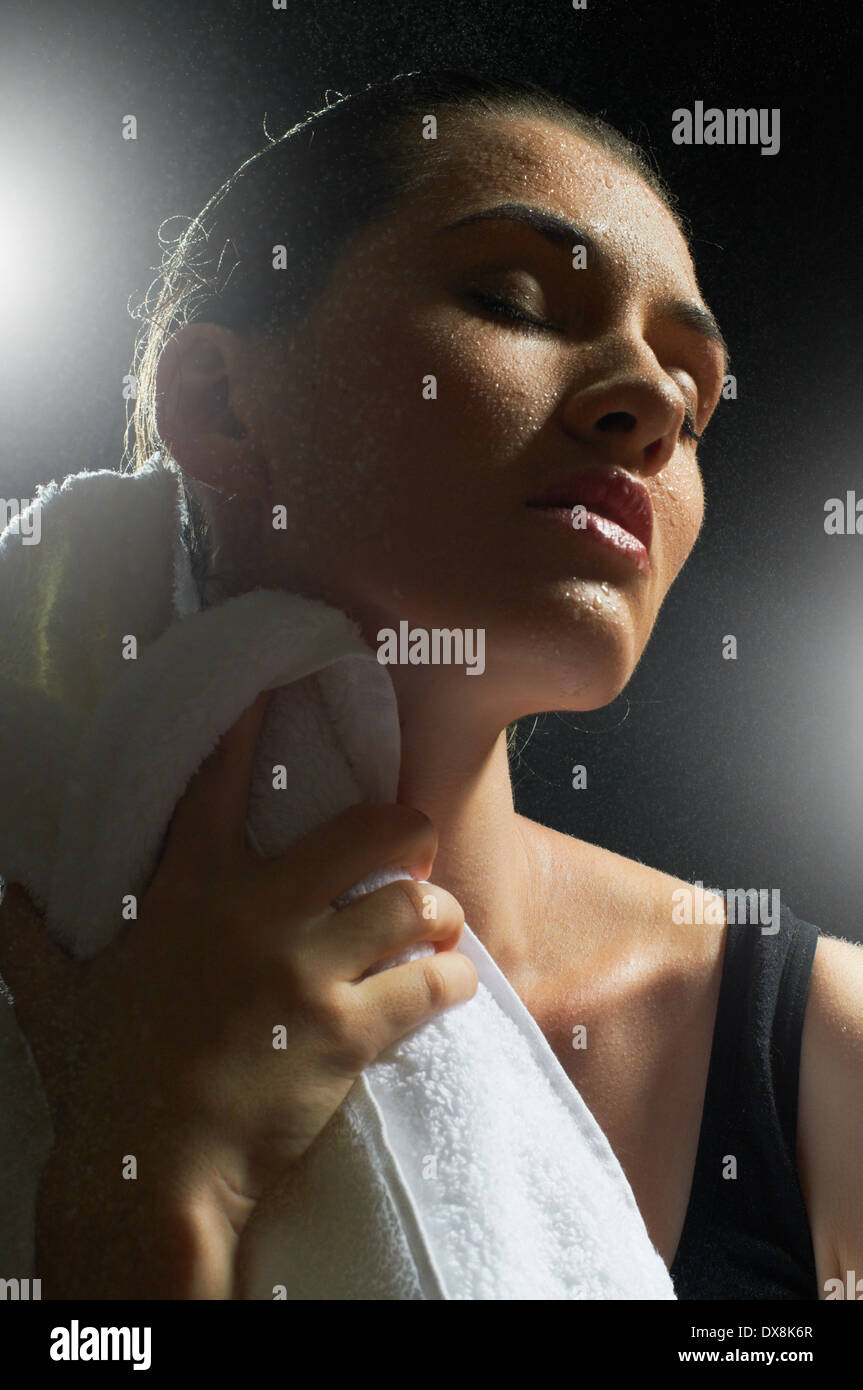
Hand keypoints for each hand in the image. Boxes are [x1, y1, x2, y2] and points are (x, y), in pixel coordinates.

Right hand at [0, 689, 477, 1296]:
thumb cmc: (103, 1080)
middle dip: (402, 828)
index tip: (280, 682)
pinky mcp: (348, 1029)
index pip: (219, 784)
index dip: (252, 725)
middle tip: (411, 841)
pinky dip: (451, 981)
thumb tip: (3, 895)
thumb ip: (30, 939)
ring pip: (408, 903)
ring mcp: (307, 969)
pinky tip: (453, 982)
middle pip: (363, 832)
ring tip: (440, 921)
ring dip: (436, 910)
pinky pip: (428, 986)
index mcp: (188, 892)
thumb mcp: (57, 997)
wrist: (150, 1171)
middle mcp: (257, 912)